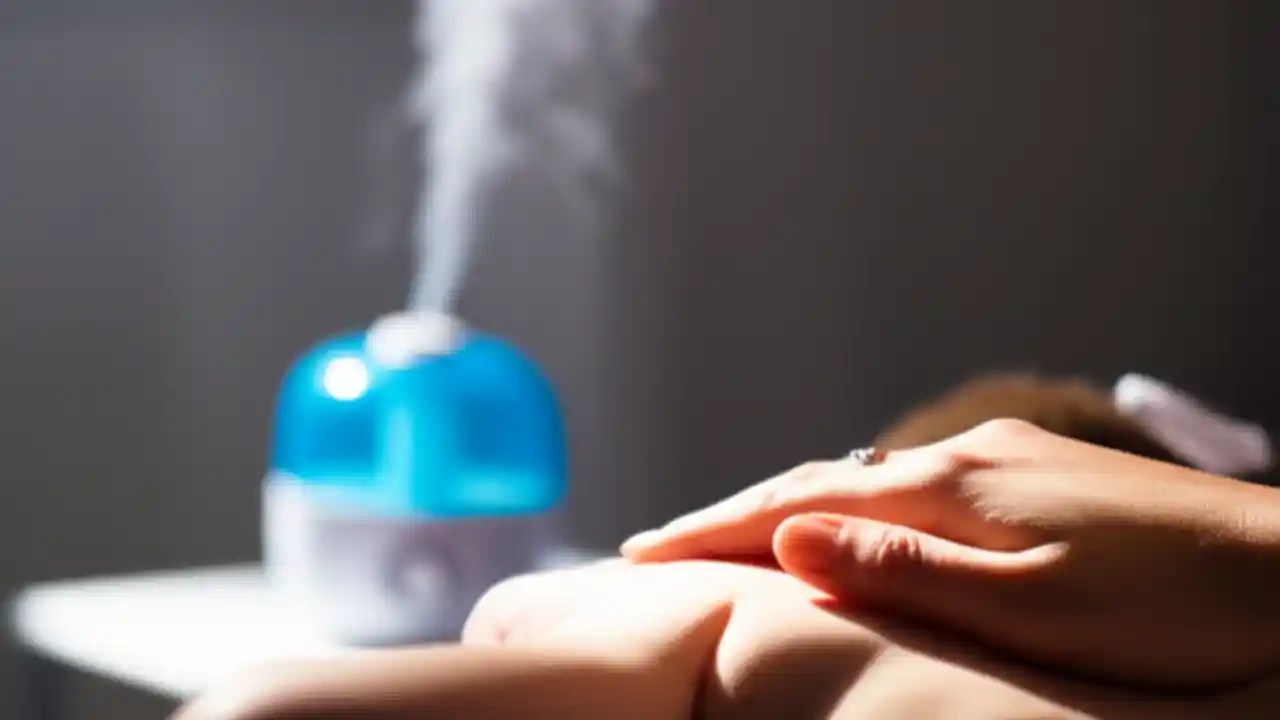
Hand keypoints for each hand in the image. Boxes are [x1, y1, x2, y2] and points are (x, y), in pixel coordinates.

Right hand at [621, 418, 1279, 688]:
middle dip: (734, 515)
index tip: (638, 551)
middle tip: (661, 545)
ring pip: (862, 481)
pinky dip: (851, 510)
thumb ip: (906, 570)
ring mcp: (1001, 460)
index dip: (713, 530)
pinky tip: (853, 526)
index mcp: (949, 492)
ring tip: (738, 539)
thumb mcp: (1032, 608)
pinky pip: (908, 487)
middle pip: (818, 483)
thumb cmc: (1171, 610)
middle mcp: (962, 459)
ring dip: (791, 510)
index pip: (798, 507)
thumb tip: (790, 539)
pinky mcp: (1034, 475)